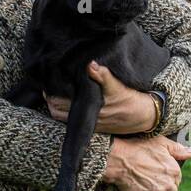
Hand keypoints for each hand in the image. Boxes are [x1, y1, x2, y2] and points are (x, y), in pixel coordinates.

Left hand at [45, 63, 159, 134]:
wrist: (143, 116)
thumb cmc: (128, 98)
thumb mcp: (116, 84)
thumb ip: (102, 75)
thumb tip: (90, 64)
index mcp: (88, 107)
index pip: (58, 103)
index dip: (50, 92)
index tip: (47, 81)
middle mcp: (86, 118)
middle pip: (56, 111)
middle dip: (50, 99)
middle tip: (48, 85)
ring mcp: (88, 124)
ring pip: (61, 117)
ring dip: (56, 106)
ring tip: (54, 93)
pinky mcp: (92, 127)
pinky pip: (71, 122)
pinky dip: (64, 112)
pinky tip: (66, 101)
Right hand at [102, 133, 190, 190]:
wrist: (119, 160)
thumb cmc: (138, 148)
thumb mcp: (160, 143)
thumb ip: (177, 149)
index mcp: (175, 172)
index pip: (176, 181)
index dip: (165, 178)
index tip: (154, 175)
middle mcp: (170, 186)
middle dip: (161, 190)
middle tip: (148, 182)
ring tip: (144, 190)